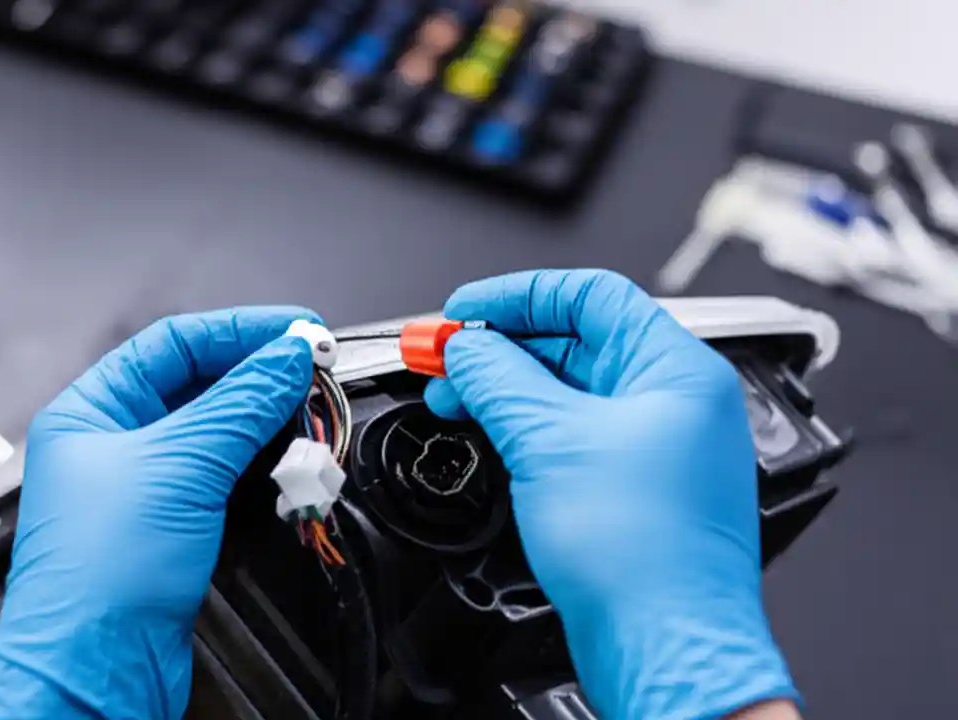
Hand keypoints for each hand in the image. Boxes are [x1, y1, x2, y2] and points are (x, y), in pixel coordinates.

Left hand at [0, 308, 315, 719]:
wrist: (97, 669)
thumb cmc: (97, 578)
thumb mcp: (180, 467)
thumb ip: (240, 404)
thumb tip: (285, 358)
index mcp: (90, 411)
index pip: (173, 342)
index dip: (240, 329)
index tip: (296, 330)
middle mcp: (114, 444)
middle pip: (198, 382)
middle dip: (259, 372)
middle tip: (314, 366)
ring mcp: (146, 487)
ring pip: (217, 430)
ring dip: (265, 417)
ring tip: (309, 406)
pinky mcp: (175, 527)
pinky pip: (226, 476)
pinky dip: (262, 463)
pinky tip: (291, 458)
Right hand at [424, 270, 796, 719]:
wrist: (666, 649)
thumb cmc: (645, 558)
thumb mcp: (549, 441)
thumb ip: (496, 379)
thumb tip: (462, 348)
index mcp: (676, 371)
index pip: (591, 296)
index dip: (517, 295)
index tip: (462, 313)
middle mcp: (675, 403)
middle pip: (575, 342)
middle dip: (499, 347)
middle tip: (442, 359)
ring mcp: (656, 448)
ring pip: (569, 392)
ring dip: (504, 389)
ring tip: (451, 400)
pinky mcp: (633, 490)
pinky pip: (571, 436)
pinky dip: (524, 428)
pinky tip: (487, 435)